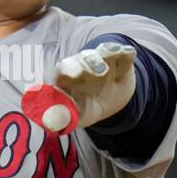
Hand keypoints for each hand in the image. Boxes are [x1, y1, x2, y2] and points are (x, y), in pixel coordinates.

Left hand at [22, 41, 136, 133]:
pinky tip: (127, 53)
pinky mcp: (122, 61)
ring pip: (99, 53)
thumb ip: (63, 119)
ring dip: (99, 59)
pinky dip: (125, 52)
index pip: (61, 71)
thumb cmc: (86, 106)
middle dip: (78, 65)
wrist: (111, 100)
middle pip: (78, 60)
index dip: (60, 75)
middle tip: (78, 73)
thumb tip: (48, 125)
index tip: (61, 80)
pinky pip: (123, 53)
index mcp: (66, 77)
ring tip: (102, 71)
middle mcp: (82, 65)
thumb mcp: (75, 115)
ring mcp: (102, 60)